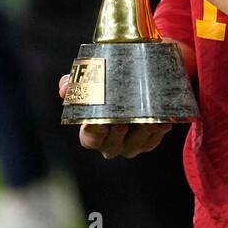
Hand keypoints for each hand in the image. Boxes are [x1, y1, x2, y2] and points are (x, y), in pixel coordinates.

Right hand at [58, 74, 172, 158]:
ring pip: (136, 146)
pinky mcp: (149, 141)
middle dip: (118, 135)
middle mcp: (111, 143)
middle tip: (123, 121)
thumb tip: (64, 87)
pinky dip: (159, 131)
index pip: (89, 139)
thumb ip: (75, 83)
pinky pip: (154, 140)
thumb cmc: (107, 86)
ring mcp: (131, 145)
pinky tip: (163, 119)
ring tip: (148, 119)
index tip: (98, 120)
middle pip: (112, 146)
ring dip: (142, 133)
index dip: (93, 132)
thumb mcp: (90, 81)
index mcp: (92, 134)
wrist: (134, 83)